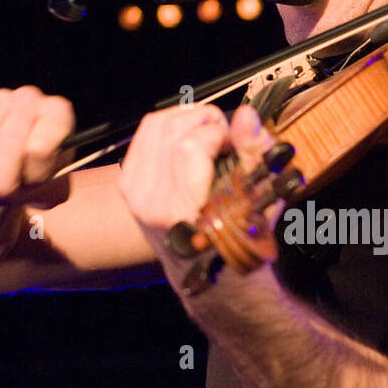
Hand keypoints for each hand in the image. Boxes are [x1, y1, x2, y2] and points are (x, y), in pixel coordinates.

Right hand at [0, 86, 75, 221]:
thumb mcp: (50, 187)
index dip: (35, 168)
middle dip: (2, 173)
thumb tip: (4, 189)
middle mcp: (26, 100)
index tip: (30, 184)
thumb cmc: (36, 176)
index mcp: (56, 113)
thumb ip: (36, 186)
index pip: (44, 141)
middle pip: (11, 138)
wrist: (14, 174)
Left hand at [117, 101, 282, 272]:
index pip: (191, 145)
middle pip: (170, 129)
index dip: (219, 132)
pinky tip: (189, 137)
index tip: (235, 142)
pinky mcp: (128, 185)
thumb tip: (246, 116)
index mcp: (182, 210)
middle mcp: (150, 201)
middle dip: (203, 119)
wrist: (208, 271)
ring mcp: (134, 193)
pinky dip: (169, 127)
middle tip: (224, 133)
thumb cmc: (238, 239)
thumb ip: (254, 152)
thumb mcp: (259, 199)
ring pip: (155, 126)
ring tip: (209, 132)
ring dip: (186, 118)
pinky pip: (144, 136)